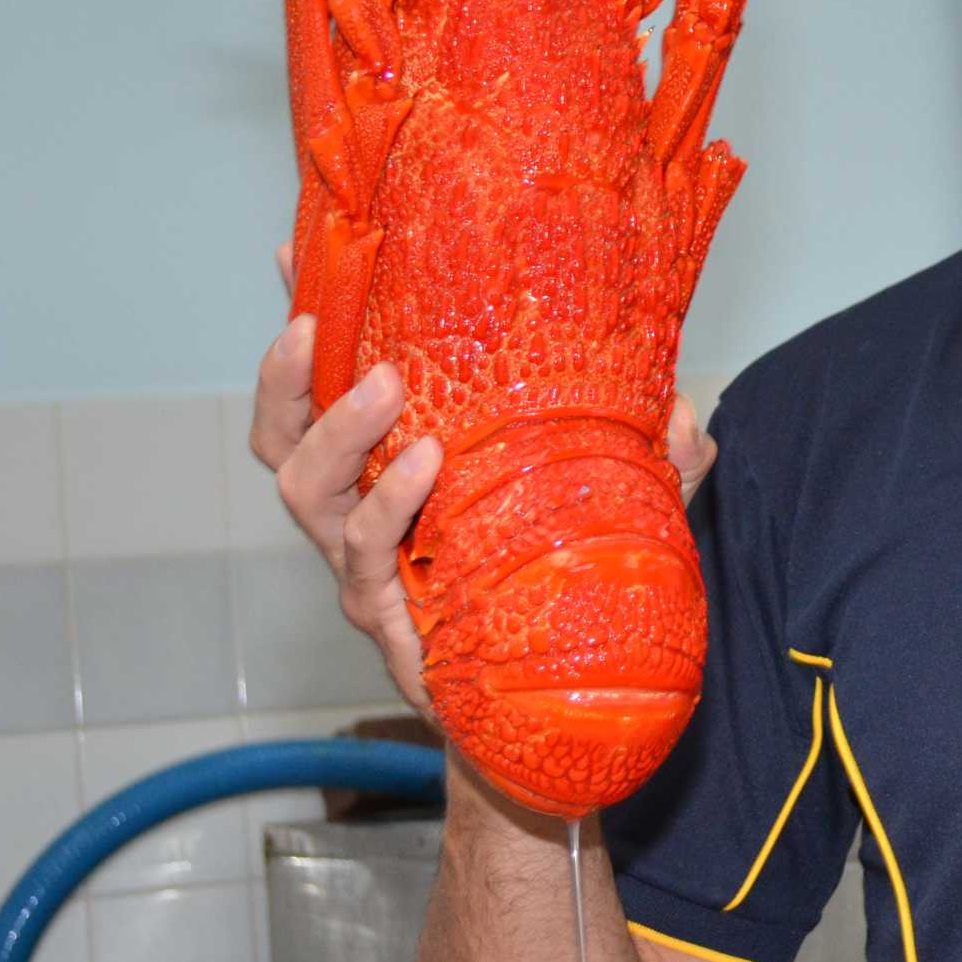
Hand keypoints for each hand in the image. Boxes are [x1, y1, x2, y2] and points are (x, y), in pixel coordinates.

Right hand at [250, 242, 716, 723]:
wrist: (551, 713)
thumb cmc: (561, 592)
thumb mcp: (618, 505)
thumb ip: (654, 454)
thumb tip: (682, 403)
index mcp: (392, 467)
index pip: (331, 385)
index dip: (309, 320)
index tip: (294, 248)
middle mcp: (358, 512)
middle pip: (279, 434)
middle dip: (287, 374)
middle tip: (317, 324)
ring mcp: (365, 565)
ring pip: (301, 488)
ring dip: (336, 429)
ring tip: (383, 385)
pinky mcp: (387, 615)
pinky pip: (366, 553)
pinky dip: (388, 505)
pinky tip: (425, 465)